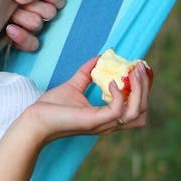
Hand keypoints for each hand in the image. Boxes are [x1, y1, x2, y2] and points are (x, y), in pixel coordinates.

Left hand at [6, 0, 64, 51]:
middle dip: (36, 7)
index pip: (56, 0)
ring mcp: (29, 28)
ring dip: (26, 20)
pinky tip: (10, 30)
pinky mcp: (22, 42)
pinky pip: (33, 44)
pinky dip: (22, 37)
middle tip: (21, 4)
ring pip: (39, 25)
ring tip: (12, 16)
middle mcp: (34, 12)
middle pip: (49, 12)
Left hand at [27, 57, 150, 143]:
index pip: (137, 109)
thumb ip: (87, 73)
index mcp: (107, 117)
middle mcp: (109, 123)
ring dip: (139, 91)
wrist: (35, 119)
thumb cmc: (52, 107)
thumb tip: (99, 57)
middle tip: (140, 68)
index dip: (143, 90)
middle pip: (142, 112)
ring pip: (136, 112)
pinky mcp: (94, 121)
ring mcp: (103, 124)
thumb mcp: (74, 86)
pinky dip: (120, 95)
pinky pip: (117, 111)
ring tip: (133, 73)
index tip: (140, 69)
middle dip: (145, 89)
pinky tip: (112, 82)